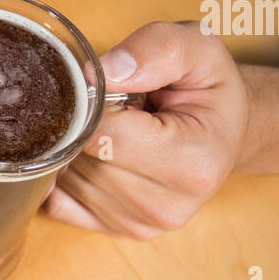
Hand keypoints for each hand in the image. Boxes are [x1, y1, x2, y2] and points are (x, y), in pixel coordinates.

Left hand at [42, 21, 248, 239]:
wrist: (221, 130)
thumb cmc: (208, 88)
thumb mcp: (198, 48)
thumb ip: (155, 49)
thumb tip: (99, 73)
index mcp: (194, 163)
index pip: (107, 135)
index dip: (92, 103)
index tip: (104, 87)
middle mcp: (168, 207)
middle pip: (84, 159)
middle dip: (83, 124)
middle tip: (109, 106)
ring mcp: (139, 225)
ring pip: (67, 179)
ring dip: (74, 147)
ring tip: (108, 129)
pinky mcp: (115, 231)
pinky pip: (57, 202)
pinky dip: (62, 174)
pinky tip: (90, 153)